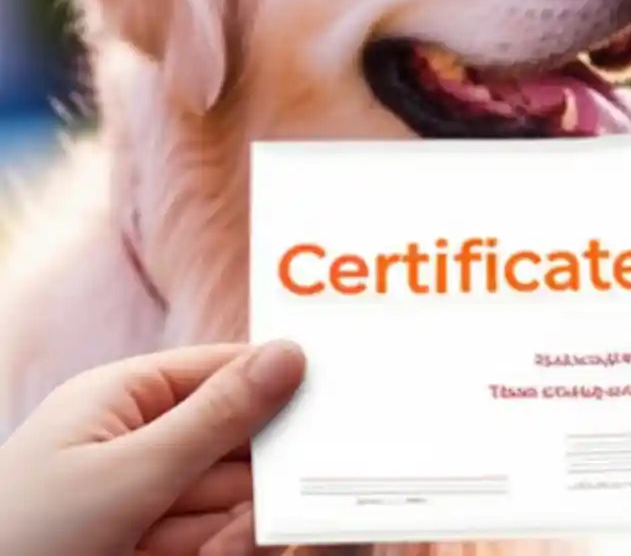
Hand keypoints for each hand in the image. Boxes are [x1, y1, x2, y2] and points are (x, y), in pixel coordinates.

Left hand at [0, 342, 305, 555]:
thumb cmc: (25, 538)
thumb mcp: (130, 474)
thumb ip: (218, 417)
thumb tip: (290, 355)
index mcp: (122, 399)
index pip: (223, 369)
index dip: (278, 378)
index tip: (338, 392)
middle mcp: (140, 443)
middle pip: (239, 440)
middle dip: (262, 473)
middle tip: (293, 490)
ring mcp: (148, 502)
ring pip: (235, 498)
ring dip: (242, 525)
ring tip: (217, 548)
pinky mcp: (159, 549)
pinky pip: (219, 538)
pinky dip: (227, 549)